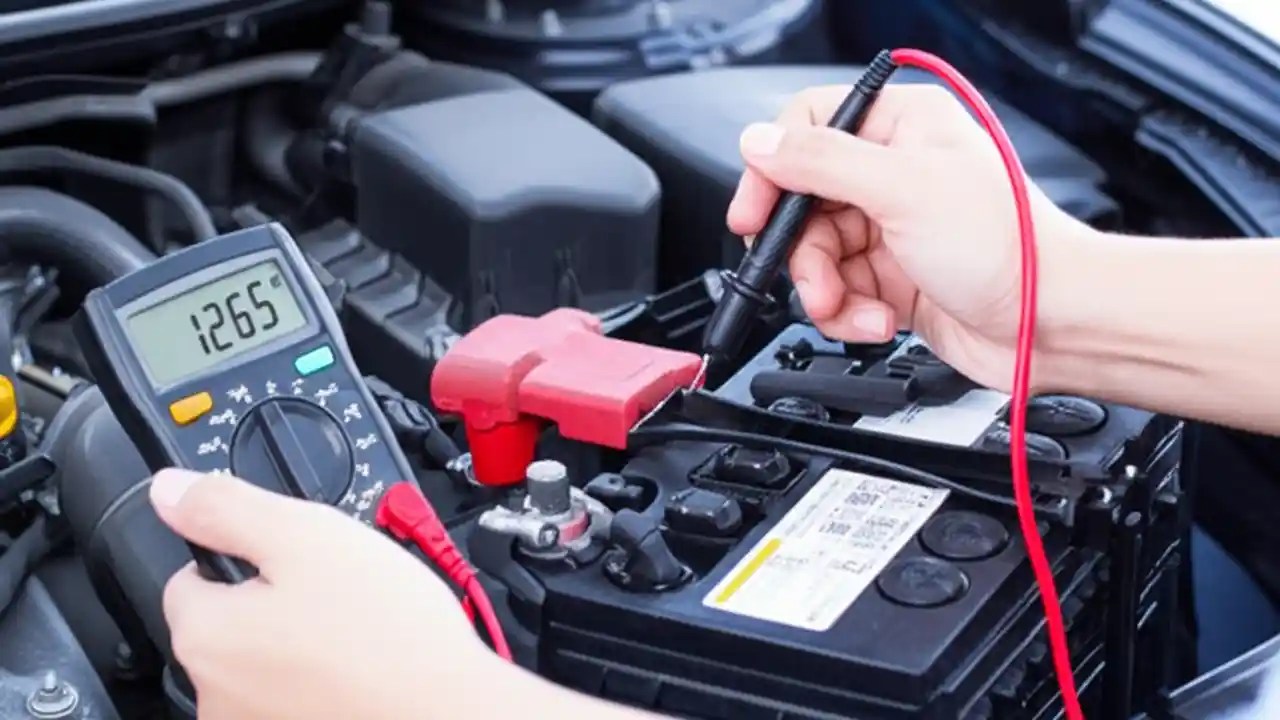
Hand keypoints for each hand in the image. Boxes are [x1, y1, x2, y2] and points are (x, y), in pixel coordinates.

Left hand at [150, 469, 493, 718]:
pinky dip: (317, 685)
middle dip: (274, 606)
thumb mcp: (309, 536)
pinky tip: (358, 673)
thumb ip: (228, 509)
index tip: (297, 562)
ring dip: (296, 649)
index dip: (248, 558)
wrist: (449, 709)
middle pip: (227, 625)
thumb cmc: (389, 634)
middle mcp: (212, 694)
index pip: (190, 577)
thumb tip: (170, 490)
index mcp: (205, 634)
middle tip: (339, 596)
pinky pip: (290, 699)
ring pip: (261, 665)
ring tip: (356, 636)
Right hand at [727, 84, 1089, 390]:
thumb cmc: (1010, 248)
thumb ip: (822, 163)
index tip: (754, 211)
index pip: (808, 128)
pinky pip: (837, 293)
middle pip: (801, 203)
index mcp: (901, 128)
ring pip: (814, 256)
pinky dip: (847, 314)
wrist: (1053, 326)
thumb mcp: (903, 190)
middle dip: (801, 252)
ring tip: (852, 308)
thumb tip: (758, 142)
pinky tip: (877, 321)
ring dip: (825, 291)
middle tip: (813, 279)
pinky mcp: (890, 279)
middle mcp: (892, 173)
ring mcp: (890, 229)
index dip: (773, 169)